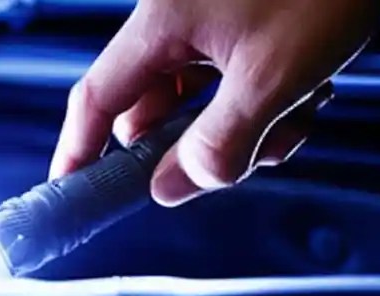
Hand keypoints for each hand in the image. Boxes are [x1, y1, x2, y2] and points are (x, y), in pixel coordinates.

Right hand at [49, 0, 379, 205]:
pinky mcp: (241, 19)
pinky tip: (311, 91)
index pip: (97, 98)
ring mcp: (209, 19)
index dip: (78, 151)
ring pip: (202, 101)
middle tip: (244, 160)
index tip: (68, 192)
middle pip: (155, 109)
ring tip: (299, 114)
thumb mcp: (275, 78)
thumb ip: (219, 144)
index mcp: (161, 22)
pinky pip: (233, 81)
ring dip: (248, 127)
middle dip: (197, 145)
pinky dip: (268, 101)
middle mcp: (174, 18)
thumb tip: (168, 191)